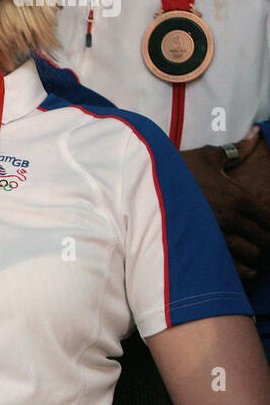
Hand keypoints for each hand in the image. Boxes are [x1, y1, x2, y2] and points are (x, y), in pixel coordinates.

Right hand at [180, 143, 269, 278]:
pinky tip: (245, 270)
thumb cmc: (178, 169)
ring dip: (254, 255)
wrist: (146, 186)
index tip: (269, 225)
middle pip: (262, 237)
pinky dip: (241, 271)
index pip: (268, 216)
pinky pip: (231, 267)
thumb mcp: (207, 156)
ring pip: (249, 253)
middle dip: (266, 239)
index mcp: (236, 196)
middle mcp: (230, 218)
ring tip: (253, 255)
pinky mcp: (201, 247)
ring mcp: (215, 235)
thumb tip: (255, 133)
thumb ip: (236, 149)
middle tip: (262, 239)